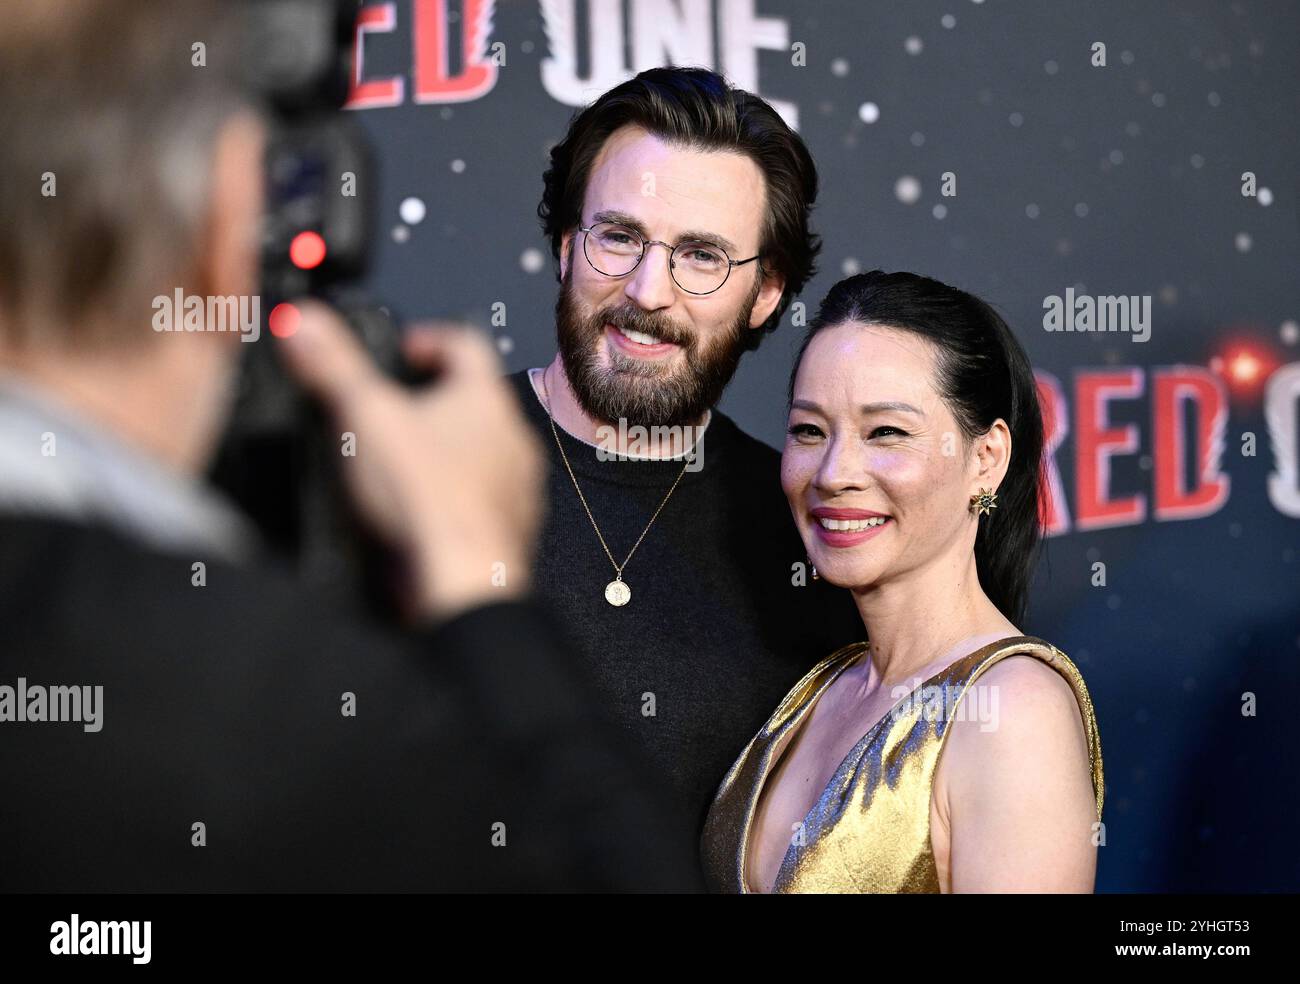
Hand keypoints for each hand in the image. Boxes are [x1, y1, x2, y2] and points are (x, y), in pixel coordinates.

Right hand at [276, 300, 543, 621]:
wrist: (461, 577)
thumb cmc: (427, 498)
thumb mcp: (364, 416)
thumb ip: (333, 366)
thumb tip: (304, 323)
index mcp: (486, 397)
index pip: (466, 343)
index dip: (429, 339)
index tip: (404, 350)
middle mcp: (512, 436)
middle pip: (477, 399)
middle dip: (435, 399)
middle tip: (396, 406)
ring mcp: (517, 484)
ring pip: (484, 450)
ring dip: (449, 449)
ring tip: (406, 459)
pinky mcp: (509, 526)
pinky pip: (484, 498)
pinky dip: (455, 496)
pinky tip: (422, 507)